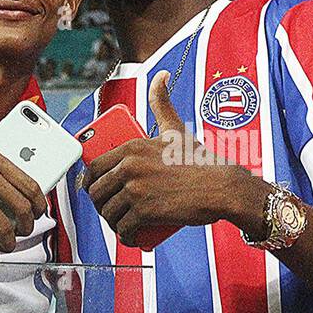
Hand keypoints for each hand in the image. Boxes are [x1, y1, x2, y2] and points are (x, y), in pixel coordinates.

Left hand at [82, 71, 258, 246]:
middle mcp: (129, 167)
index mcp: (131, 147)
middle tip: (111, 208)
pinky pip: (124, 228)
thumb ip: (163, 102)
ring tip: (121, 223)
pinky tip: (130, 237)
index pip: (95, 167)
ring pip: (109, 212)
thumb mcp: (175, 129)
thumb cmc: (200, 160)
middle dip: (99, 204)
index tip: (97, 188)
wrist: (222, 187)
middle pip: (98, 191)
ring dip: (111, 222)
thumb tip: (160, 75)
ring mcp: (136, 190)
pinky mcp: (145, 213)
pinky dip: (125, 236)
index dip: (91, 181)